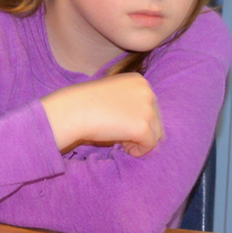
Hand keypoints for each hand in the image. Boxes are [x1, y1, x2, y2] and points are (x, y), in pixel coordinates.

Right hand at [42, 73, 163, 156]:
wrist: (74, 110)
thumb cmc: (86, 104)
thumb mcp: (113, 96)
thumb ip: (130, 104)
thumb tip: (147, 128)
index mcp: (140, 81)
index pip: (151, 105)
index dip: (138, 119)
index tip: (120, 123)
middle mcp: (147, 92)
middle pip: (156, 120)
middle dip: (141, 131)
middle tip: (121, 135)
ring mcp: (147, 109)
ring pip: (156, 133)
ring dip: (140, 141)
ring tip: (122, 141)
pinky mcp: (143, 127)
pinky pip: (149, 145)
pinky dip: (138, 151)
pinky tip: (123, 147)